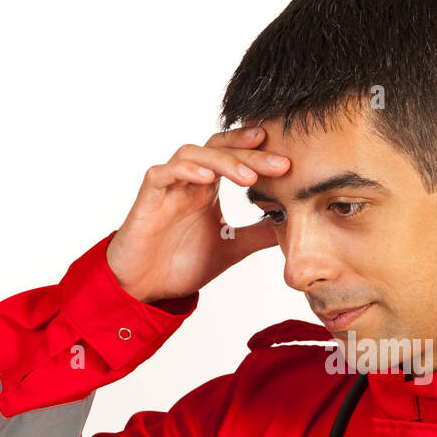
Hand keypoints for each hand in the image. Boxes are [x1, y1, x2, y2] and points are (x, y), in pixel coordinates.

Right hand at [106, 124, 288, 302]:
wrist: (143, 287)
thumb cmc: (179, 263)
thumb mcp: (231, 247)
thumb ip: (258, 233)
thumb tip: (293, 224)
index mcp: (207, 188)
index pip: (234, 156)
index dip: (258, 153)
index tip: (289, 161)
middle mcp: (189, 180)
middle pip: (219, 148)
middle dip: (250, 153)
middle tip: (280, 164)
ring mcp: (168, 186)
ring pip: (193, 153)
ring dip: (222, 161)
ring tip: (248, 177)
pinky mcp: (148, 197)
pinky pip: (163, 173)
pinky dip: (185, 170)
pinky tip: (207, 177)